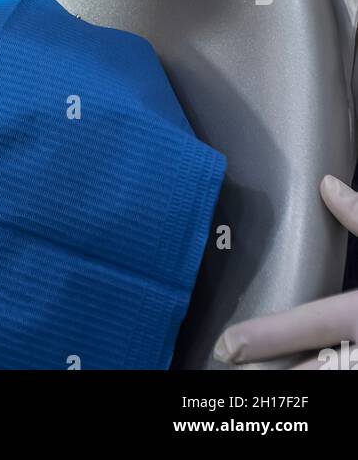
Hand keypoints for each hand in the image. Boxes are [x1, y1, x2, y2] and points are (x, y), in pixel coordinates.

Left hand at [214, 176, 357, 368]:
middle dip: (270, 372)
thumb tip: (326, 185)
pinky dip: (319, 378)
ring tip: (250, 379)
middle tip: (227, 366)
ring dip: (291, 383)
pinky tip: (295, 374)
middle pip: (313, 368)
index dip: (268, 336)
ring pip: (328, 381)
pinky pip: (342, 377)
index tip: (229, 343)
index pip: (312, 323)